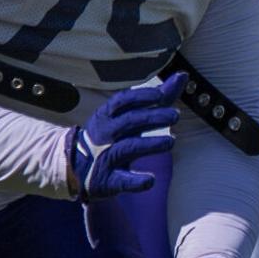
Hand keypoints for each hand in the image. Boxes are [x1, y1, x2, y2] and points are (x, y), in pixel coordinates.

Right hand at [67, 73, 183, 200]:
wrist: (76, 168)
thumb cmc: (112, 136)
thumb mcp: (130, 116)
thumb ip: (158, 98)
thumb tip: (182, 76)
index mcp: (107, 116)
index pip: (122, 101)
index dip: (140, 97)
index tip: (160, 95)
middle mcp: (105, 134)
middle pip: (128, 122)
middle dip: (152, 117)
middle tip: (175, 116)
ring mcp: (105, 157)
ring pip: (127, 148)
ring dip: (150, 144)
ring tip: (171, 142)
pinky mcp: (107, 180)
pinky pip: (121, 181)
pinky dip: (135, 181)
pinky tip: (150, 180)